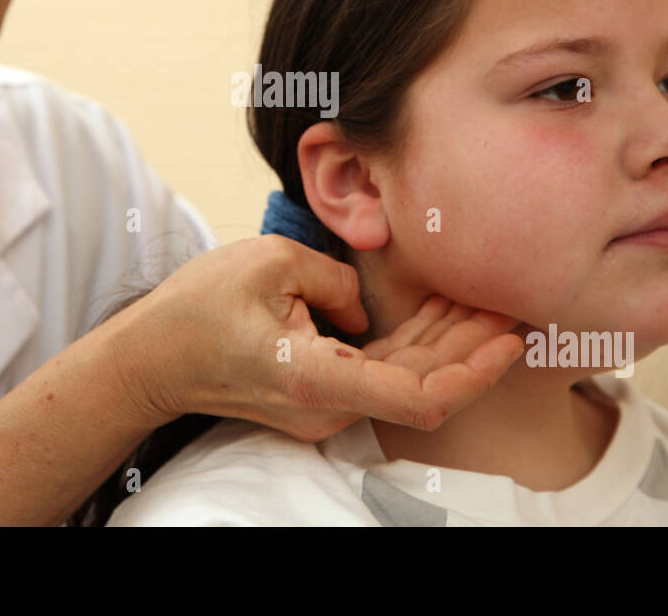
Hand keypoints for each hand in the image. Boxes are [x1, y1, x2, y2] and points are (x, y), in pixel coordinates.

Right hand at [119, 235, 524, 442]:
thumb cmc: (199, 307)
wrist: (151, 357)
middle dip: (475, 347)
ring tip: (492, 301)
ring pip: (408, 379)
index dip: (474, 371)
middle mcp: (329, 404)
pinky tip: (447, 312)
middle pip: (425, 387)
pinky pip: (382, 370)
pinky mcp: (320, 390)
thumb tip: (366, 305)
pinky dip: (417, 344)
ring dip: (450, 344)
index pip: (420, 397)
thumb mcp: (271, 263)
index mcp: (320, 377)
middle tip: (516, 301)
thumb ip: (338, 279)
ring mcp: (325, 404)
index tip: (508, 337)